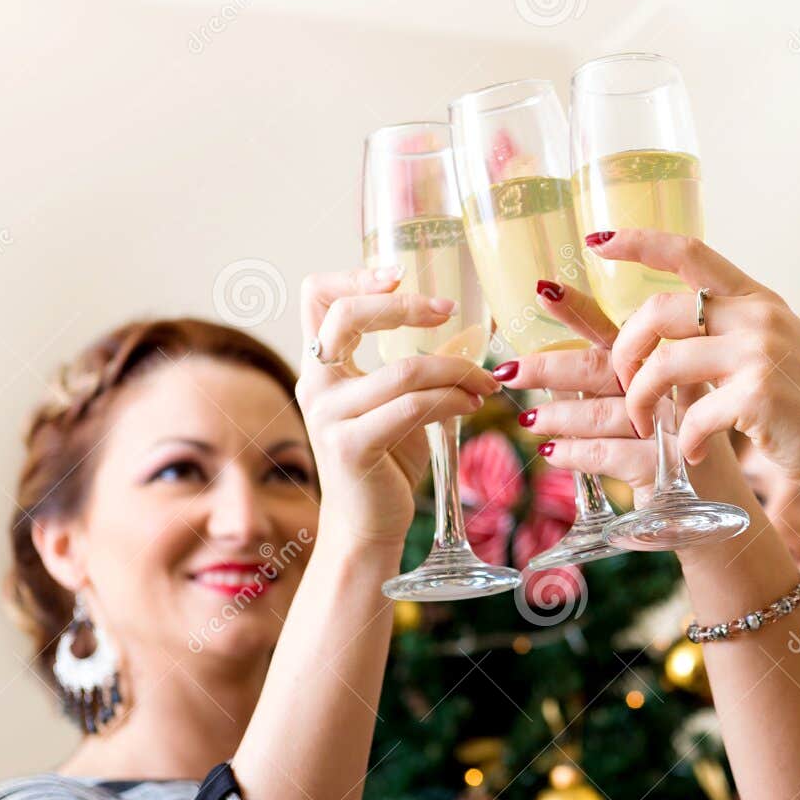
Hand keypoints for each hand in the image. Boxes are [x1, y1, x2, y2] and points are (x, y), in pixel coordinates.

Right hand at [296, 267, 500, 547]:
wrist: (367, 525)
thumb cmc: (385, 459)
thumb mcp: (391, 402)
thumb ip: (406, 367)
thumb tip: (465, 329)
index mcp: (320, 366)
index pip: (317, 296)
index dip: (355, 275)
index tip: (400, 275)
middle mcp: (314, 384)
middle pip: (347, 316)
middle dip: (406, 306)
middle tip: (449, 311)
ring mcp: (328, 415)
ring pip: (403, 369)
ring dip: (456, 369)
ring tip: (484, 381)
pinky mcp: (351, 445)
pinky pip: (412, 407)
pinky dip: (451, 400)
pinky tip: (471, 404)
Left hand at [495, 279, 662, 502]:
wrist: (724, 515)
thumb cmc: (682, 456)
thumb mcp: (659, 414)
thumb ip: (620, 387)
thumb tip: (555, 378)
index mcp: (675, 364)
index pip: (621, 329)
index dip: (583, 309)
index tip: (545, 290)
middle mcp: (678, 388)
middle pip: (604, 367)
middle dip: (551, 367)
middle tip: (509, 369)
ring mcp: (675, 427)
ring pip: (603, 412)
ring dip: (559, 416)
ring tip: (529, 420)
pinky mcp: (667, 468)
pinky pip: (609, 454)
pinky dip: (576, 453)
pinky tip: (554, 453)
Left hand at [591, 230, 799, 503]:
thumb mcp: (780, 352)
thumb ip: (736, 333)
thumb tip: (680, 335)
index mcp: (759, 300)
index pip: (690, 252)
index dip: (639, 241)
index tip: (599, 241)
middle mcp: (758, 317)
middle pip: (658, 310)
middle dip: (624, 349)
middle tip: (620, 382)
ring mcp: (759, 353)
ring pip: (663, 365)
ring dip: (640, 401)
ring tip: (645, 427)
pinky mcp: (757, 396)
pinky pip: (691, 416)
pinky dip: (682, 442)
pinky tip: (690, 455)